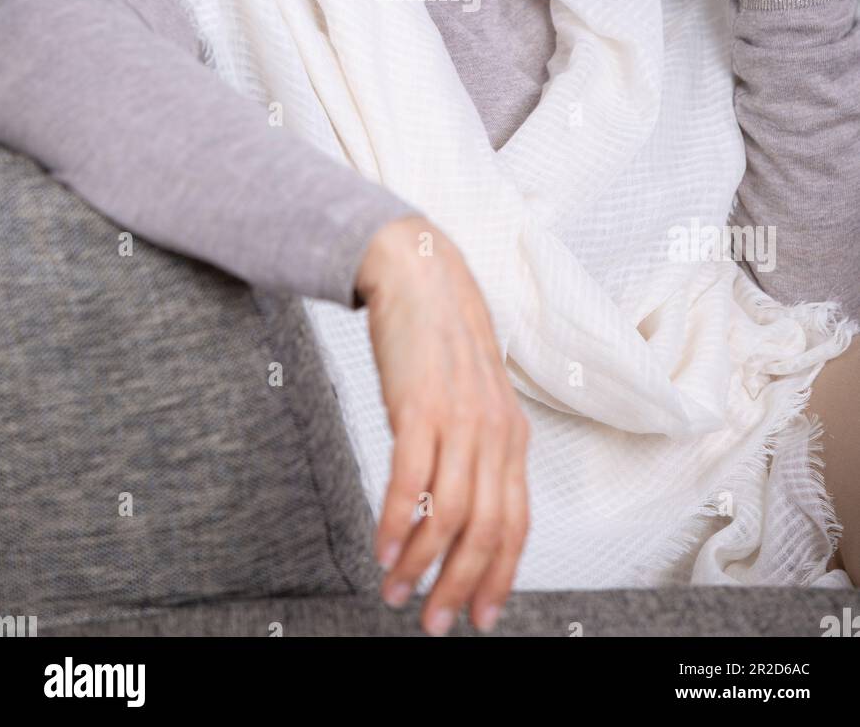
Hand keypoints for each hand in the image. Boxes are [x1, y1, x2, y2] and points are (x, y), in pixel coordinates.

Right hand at [355, 214, 529, 635]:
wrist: (419, 277)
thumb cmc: (441, 341)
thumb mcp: (474, 398)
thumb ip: (477, 448)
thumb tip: (463, 510)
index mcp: (512, 436)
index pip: (516, 524)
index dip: (500, 577)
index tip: (481, 616)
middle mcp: (494, 432)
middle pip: (487, 530)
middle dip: (461, 587)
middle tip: (434, 621)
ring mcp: (459, 419)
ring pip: (450, 514)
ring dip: (421, 564)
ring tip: (396, 591)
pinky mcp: (420, 406)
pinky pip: (411, 481)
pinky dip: (397, 524)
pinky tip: (382, 548)